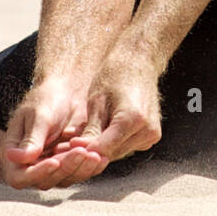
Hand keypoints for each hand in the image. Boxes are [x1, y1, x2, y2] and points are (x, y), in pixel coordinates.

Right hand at [2, 77, 105, 189]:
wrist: (67, 90)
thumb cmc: (47, 98)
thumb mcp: (38, 115)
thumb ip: (31, 138)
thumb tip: (16, 158)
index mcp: (14, 153)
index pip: (19, 177)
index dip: (37, 173)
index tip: (55, 161)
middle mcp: (30, 165)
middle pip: (44, 180)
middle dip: (65, 168)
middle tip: (82, 152)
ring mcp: (49, 167)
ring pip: (63, 180)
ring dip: (80, 169)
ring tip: (95, 155)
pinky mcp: (68, 165)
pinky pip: (77, 173)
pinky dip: (89, 168)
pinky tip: (101, 158)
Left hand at [70, 51, 161, 176]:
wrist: (138, 63)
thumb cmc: (115, 76)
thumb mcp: (97, 102)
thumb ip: (91, 129)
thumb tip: (80, 151)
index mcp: (133, 119)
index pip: (105, 147)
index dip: (84, 149)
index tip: (65, 148)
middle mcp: (147, 131)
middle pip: (112, 152)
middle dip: (90, 151)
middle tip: (67, 147)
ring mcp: (152, 135)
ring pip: (119, 152)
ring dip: (100, 150)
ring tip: (78, 141)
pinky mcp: (151, 136)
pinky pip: (126, 147)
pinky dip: (111, 144)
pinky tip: (96, 137)